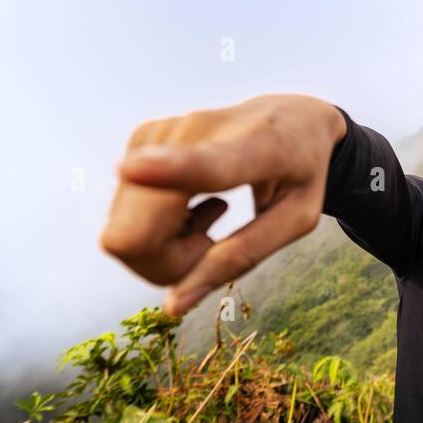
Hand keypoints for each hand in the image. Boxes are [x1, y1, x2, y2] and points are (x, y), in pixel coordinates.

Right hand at [99, 94, 343, 315]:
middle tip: (214, 242)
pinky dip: (157, 231)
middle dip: (168, 265)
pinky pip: (122, 222)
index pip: (206, 162)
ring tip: (213, 215)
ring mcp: (157, 134)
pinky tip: (193, 205)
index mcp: (253, 145)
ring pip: (122, 234)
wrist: (293, 115)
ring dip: (166, 249)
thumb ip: (241, 256)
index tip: (133, 168)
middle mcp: (192, 131)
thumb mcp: (296, 219)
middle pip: (136, 231)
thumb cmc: (301, 172)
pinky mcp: (138, 142)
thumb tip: (172, 307)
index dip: (167, 169)